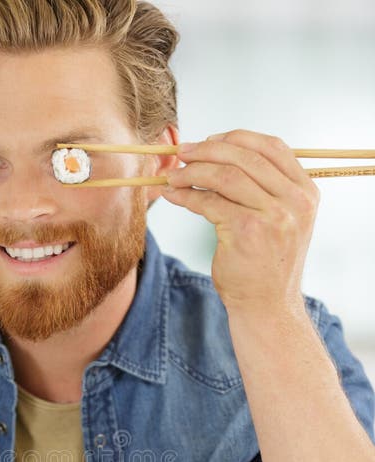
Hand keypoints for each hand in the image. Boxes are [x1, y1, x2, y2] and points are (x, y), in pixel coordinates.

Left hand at [162, 130, 319, 318]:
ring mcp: (274, 215)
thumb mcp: (278, 221)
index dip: (237, 138)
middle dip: (208, 150)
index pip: (272, 147)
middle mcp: (295, 201)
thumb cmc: (266, 265)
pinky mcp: (247, 230)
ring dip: (192, 171)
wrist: (267, 307)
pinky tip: (173, 195)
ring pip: (226, 176)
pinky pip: (210, 202)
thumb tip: (221, 154)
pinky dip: (186, 196)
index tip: (209, 140)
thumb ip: (264, 189)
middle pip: (245, 157)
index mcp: (306, 192)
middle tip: (182, 152)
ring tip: (172, 175)